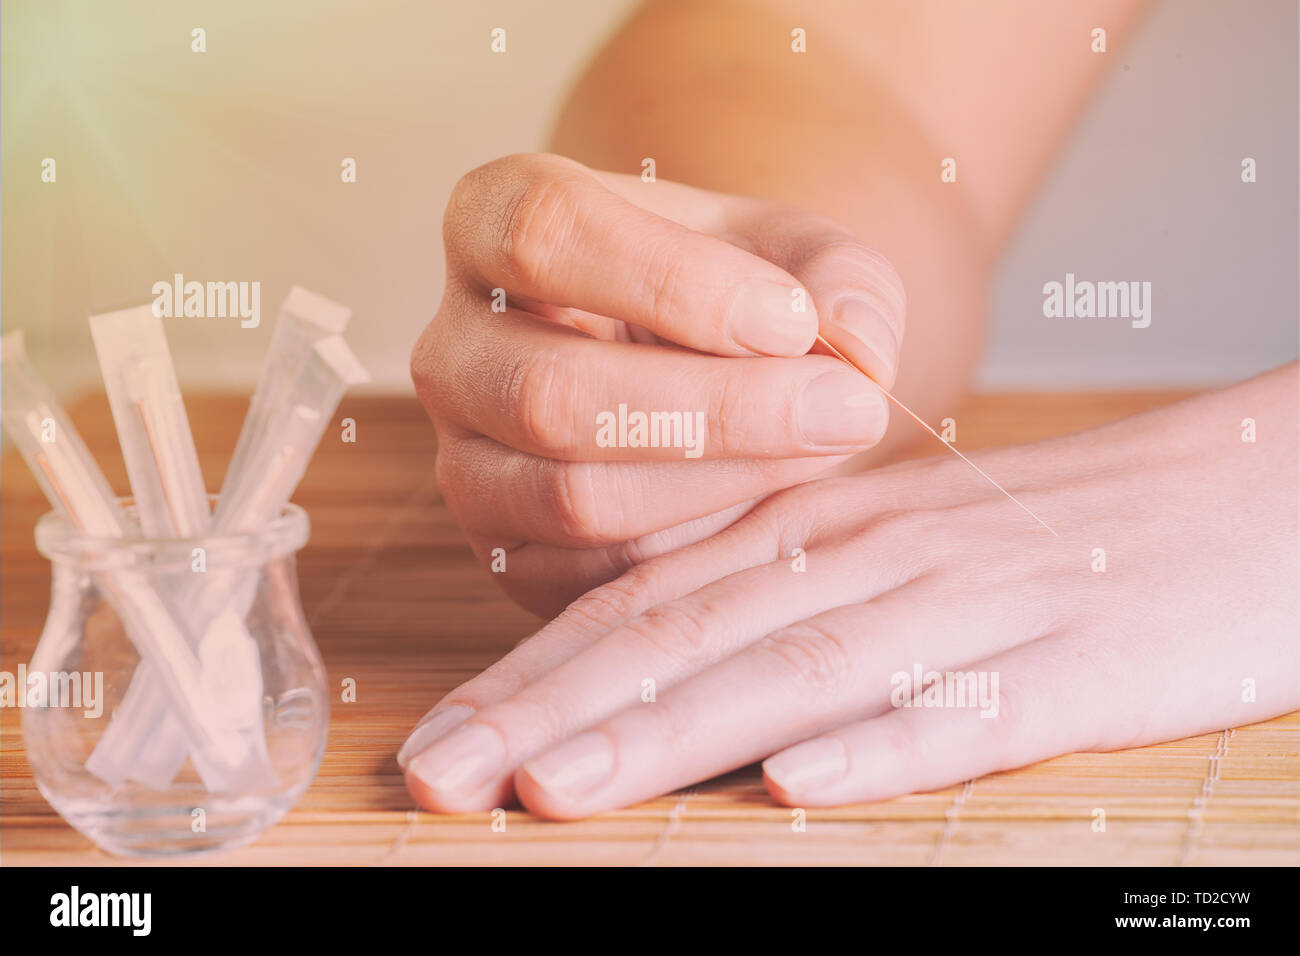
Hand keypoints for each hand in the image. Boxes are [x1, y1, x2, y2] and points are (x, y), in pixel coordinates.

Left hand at [399, 365, 1297, 815]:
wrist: (1239, 499)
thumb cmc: (1046, 536)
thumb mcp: (892, 544)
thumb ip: (779, 595)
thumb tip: (655, 671)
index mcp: (820, 530)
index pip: (648, 600)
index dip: (532, 673)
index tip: (439, 744)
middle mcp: (873, 558)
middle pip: (689, 636)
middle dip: (550, 712)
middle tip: (438, 780)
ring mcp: (973, 608)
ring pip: (797, 668)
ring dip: (672, 732)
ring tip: (559, 788)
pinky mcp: (1076, 662)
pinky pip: (970, 710)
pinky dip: (884, 745)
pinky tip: (803, 786)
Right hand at [411, 153, 905, 615]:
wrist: (692, 369)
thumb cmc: (733, 293)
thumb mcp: (794, 255)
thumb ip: (841, 280)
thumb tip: (856, 348)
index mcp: (493, 222)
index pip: (546, 233)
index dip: (674, 281)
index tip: (791, 320)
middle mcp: (453, 345)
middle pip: (551, 390)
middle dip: (717, 410)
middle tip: (846, 409)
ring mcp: (465, 458)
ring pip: (571, 495)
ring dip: (720, 483)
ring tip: (824, 451)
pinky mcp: (504, 549)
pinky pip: (595, 571)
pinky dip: (700, 546)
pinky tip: (773, 504)